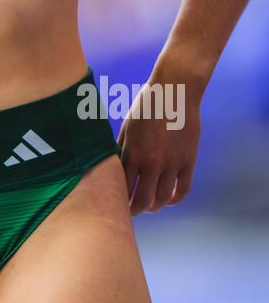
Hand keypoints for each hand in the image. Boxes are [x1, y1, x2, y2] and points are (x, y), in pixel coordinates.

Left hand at [115, 66, 201, 214]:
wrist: (175, 91)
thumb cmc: (146, 106)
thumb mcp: (127, 126)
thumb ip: (121, 150)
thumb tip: (112, 170)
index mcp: (133, 153)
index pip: (123, 188)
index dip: (118, 200)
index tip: (115, 204)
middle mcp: (153, 162)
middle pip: (143, 200)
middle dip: (135, 210)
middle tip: (131, 212)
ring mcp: (173, 163)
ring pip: (163, 199)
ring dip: (155, 207)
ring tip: (149, 206)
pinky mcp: (189, 161)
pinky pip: (183, 189)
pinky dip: (175, 199)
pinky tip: (168, 200)